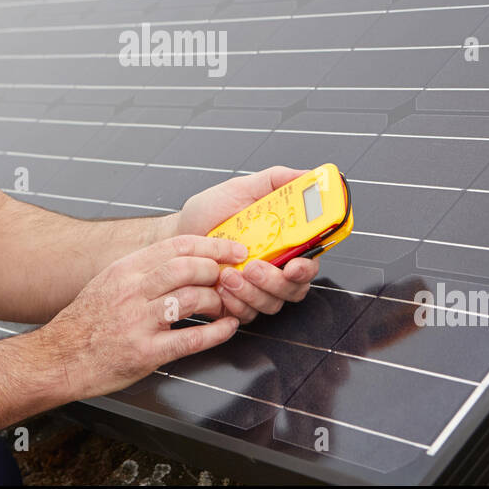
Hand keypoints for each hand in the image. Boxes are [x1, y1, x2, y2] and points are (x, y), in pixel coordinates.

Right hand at [42, 234, 247, 398]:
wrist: (59, 358)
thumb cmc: (86, 323)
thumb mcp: (109, 282)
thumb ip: (141, 270)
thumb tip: (181, 258)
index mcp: (125, 270)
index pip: (176, 246)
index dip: (211, 244)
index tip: (231, 248)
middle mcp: (132, 291)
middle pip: (187, 268)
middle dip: (216, 270)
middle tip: (229, 278)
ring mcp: (138, 322)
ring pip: (191, 298)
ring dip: (216, 300)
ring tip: (224, 304)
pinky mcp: (145, 352)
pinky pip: (190, 339)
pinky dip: (216, 333)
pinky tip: (227, 328)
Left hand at [175, 165, 322, 324]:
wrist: (178, 234)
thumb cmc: (210, 213)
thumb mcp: (241, 189)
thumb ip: (275, 181)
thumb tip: (307, 175)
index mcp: (284, 242)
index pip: (310, 259)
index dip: (308, 266)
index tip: (295, 264)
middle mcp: (275, 268)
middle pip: (296, 288)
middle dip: (276, 282)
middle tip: (253, 266)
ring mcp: (258, 289)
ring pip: (272, 304)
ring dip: (252, 292)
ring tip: (227, 273)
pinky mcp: (239, 304)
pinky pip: (247, 314)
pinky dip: (235, 303)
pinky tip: (220, 288)